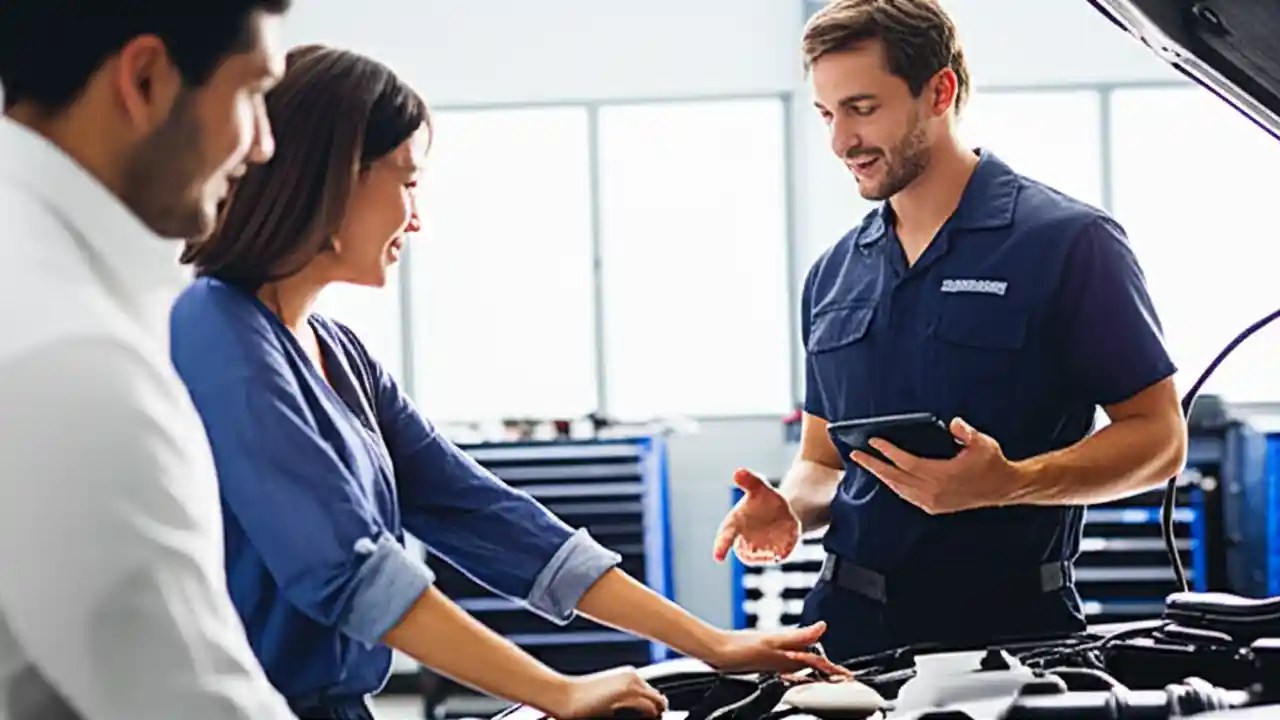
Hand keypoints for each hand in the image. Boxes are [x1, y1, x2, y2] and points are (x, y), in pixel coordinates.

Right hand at [550, 667, 667, 718]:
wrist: (564, 696)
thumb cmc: (580, 696)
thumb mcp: (608, 691)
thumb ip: (626, 696)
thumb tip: (640, 709)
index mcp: (629, 675)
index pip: (653, 693)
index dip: (652, 706)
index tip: (647, 716)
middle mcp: (634, 678)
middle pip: (657, 698)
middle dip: (654, 711)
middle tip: (644, 719)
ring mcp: (632, 687)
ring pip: (657, 704)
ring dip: (652, 714)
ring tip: (640, 719)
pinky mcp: (628, 698)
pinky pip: (650, 710)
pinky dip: (647, 717)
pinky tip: (634, 719)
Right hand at [704, 623, 852, 677]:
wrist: (722, 653)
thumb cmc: (745, 648)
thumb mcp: (775, 638)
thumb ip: (800, 634)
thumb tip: (821, 627)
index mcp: (791, 660)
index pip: (819, 665)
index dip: (835, 670)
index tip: (848, 677)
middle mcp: (787, 665)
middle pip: (812, 668)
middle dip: (827, 671)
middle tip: (842, 674)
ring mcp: (778, 665)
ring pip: (802, 667)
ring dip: (815, 668)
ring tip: (826, 668)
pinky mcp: (769, 662)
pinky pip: (791, 664)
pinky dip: (800, 663)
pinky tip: (798, 659)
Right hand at [712, 469, 801, 564]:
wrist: (783, 512)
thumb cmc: (764, 499)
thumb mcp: (760, 488)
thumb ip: (750, 481)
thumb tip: (738, 471)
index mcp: (734, 526)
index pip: (725, 537)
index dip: (720, 547)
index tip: (718, 558)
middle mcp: (744, 543)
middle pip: (745, 553)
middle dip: (751, 553)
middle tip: (757, 553)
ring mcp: (760, 552)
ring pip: (765, 555)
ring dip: (772, 549)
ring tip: (783, 534)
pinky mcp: (775, 557)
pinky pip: (780, 555)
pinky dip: (785, 548)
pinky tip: (791, 535)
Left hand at [850, 417, 1026, 514]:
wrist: (1004, 488)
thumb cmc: (992, 462)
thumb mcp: (982, 443)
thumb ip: (965, 432)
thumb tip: (952, 423)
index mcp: (942, 476)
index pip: (907, 463)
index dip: (889, 452)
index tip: (874, 440)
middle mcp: (934, 492)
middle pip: (896, 478)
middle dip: (873, 465)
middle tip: (855, 453)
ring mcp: (933, 502)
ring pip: (899, 489)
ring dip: (881, 476)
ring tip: (866, 464)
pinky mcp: (935, 508)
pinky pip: (907, 497)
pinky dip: (894, 486)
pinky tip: (886, 478)